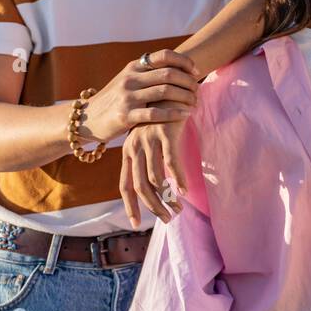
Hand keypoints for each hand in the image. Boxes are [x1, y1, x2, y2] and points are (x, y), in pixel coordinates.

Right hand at [82, 49, 199, 146]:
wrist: (86, 119)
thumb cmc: (114, 100)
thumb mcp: (127, 81)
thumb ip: (147, 74)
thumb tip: (177, 68)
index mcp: (133, 67)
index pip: (165, 55)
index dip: (185, 62)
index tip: (196, 71)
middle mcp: (131, 78)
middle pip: (169, 73)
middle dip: (189, 82)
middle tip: (198, 90)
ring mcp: (127, 96)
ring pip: (165, 91)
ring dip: (186, 97)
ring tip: (195, 103)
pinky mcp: (126, 115)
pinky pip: (156, 113)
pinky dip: (174, 113)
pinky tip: (185, 115)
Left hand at [120, 112, 187, 227]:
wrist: (170, 86)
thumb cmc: (162, 115)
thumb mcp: (148, 137)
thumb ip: (148, 158)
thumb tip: (155, 186)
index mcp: (129, 151)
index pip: (125, 185)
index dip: (130, 205)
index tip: (136, 224)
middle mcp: (135, 147)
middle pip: (140, 186)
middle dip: (153, 207)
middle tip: (167, 219)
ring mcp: (150, 140)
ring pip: (155, 178)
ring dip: (167, 198)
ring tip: (179, 209)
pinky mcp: (165, 133)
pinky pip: (171, 163)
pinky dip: (178, 179)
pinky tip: (185, 191)